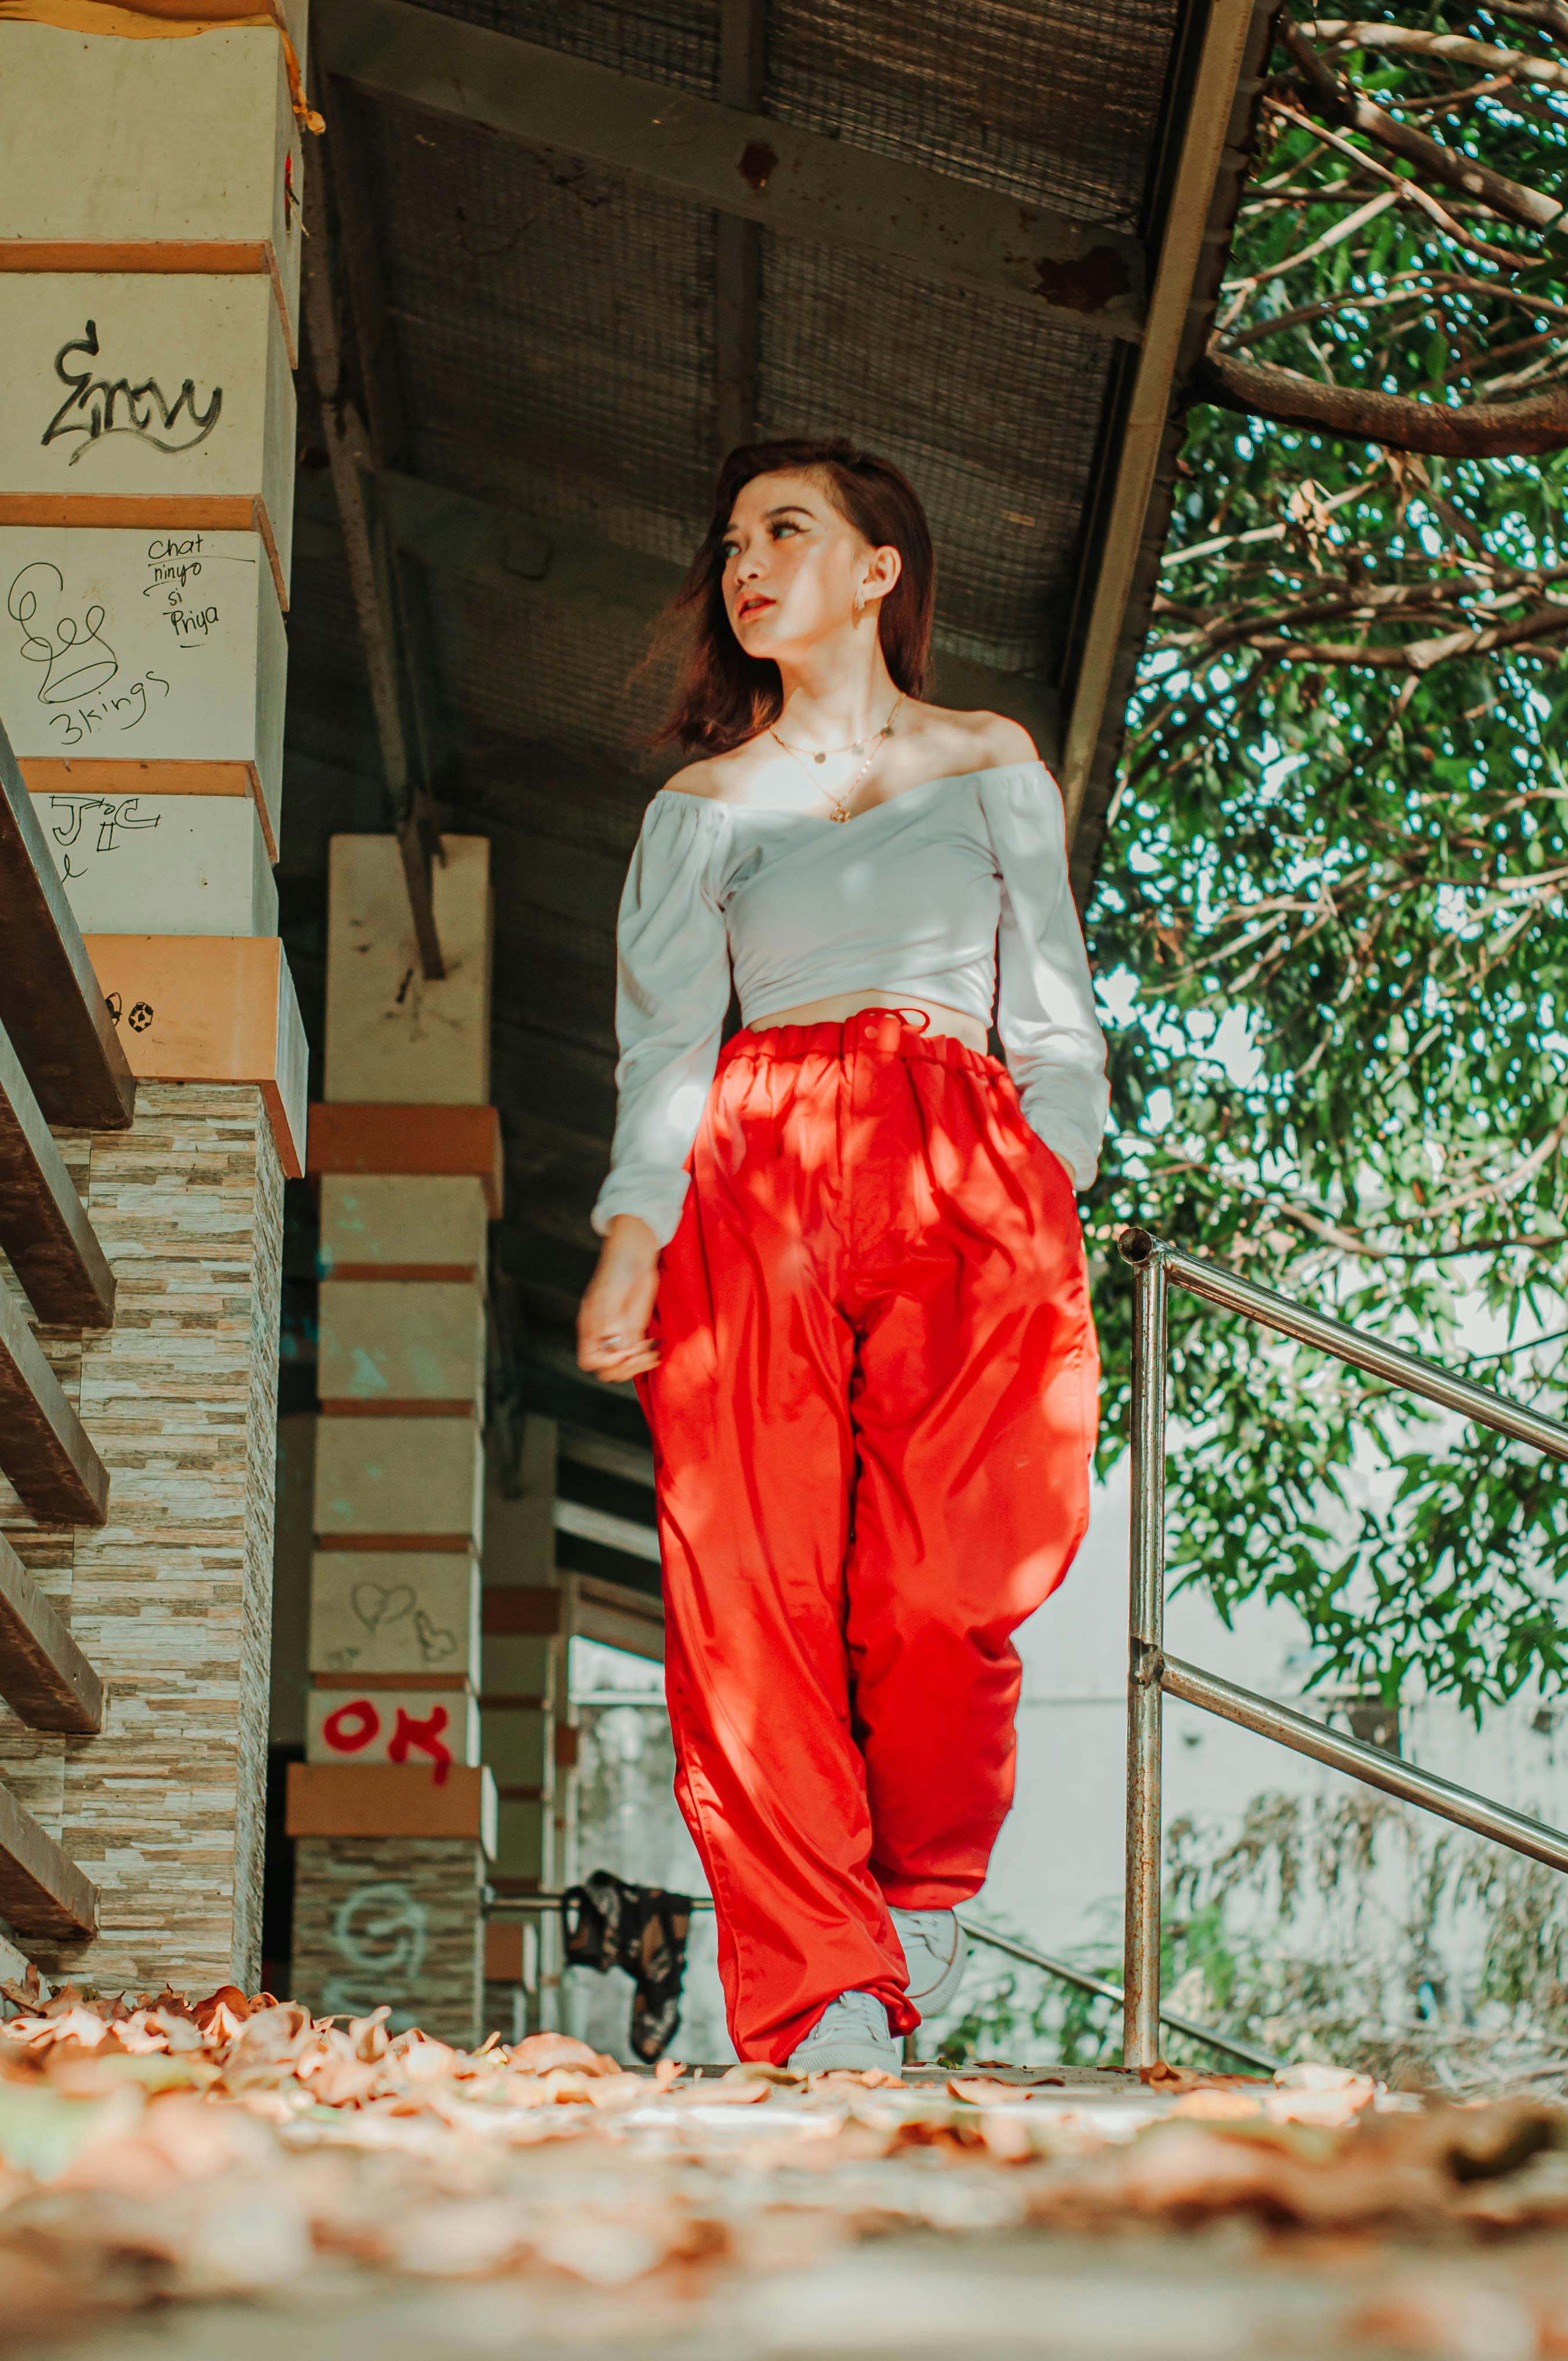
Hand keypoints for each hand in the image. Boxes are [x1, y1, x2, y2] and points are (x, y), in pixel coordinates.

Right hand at [577, 1215, 661, 1381]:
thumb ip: (609, 1320)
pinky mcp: (636, 1331)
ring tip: (651, 1353)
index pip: (589, 1360)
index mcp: (590, 1328)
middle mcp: (604, 1335)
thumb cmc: (618, 1270)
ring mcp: (621, 1334)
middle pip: (607, 1369)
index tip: (623, 1352)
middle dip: (625, 1368)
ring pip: (623, 1367)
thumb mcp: (610, 1294)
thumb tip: (615, 1344)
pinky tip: (655, 1349)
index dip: (606, 1362)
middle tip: (642, 1353)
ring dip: (637, 1365)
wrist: (635, 1256)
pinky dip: (646, 1358)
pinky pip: (637, 1355)